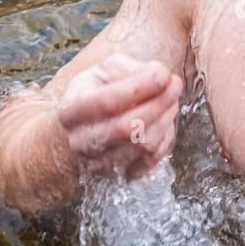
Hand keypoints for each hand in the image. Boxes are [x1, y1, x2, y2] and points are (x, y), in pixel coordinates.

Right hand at [55, 53, 182, 181]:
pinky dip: (165, 139)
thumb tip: (160, 75)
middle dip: (158, 103)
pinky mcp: (119, 176)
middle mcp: (80, 142)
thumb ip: (133, 69)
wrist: (91, 121)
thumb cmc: (101, 90)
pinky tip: (164, 121)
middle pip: (127, 127)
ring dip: (165, 119)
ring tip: (171, 99)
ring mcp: (98, 163)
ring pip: (143, 145)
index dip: (139, 88)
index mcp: (69, 111)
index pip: (107, 102)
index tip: (164, 75)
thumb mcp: (109, 70)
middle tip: (175, 84)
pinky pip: (152, 160)